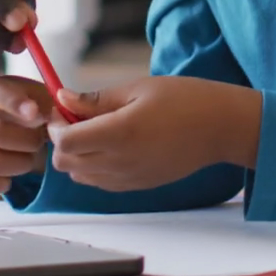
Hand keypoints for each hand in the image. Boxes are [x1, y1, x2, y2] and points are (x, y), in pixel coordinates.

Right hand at [0, 74, 59, 196]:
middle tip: (40, 140)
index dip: (12, 101)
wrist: (2, 123)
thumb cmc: (21, 106)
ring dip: (20, 163)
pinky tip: (9, 178)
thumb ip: (44, 100)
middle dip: (27, 140)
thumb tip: (50, 116)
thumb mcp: (34, 93)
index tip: (35, 113)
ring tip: (28, 156)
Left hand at [47, 77, 261, 192]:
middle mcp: (119, 162)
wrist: (220, 128)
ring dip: (77, 156)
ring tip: (96, 132)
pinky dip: (94, 167)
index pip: (63, 143)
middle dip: (62, 141)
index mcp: (118, 133)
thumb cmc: (184, 99)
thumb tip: (62, 99)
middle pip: (65, 164)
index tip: (64, 110)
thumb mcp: (137, 88)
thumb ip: (96, 99)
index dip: (55, 126)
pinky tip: (112, 146)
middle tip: (77, 120)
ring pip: (79, 176)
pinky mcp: (137, 186)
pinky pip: (100, 183)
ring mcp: (128, 179)